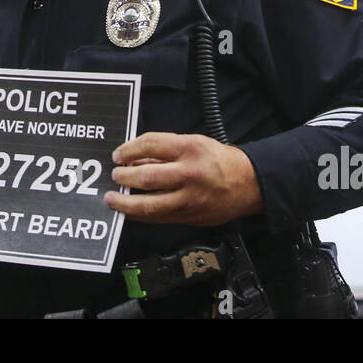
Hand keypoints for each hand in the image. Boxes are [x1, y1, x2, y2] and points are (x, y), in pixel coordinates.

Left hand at [104, 132, 263, 227]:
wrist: (249, 184)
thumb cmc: (221, 161)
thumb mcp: (195, 144)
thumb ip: (165, 151)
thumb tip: (136, 158)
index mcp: (190, 148)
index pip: (150, 144)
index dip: (129, 149)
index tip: (119, 154)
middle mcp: (189, 174)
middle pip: (147, 176)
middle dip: (124, 176)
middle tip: (115, 175)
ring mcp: (189, 198)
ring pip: (150, 205)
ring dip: (125, 202)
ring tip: (113, 198)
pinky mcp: (189, 216)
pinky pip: (158, 218)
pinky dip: (140, 215)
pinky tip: (130, 211)